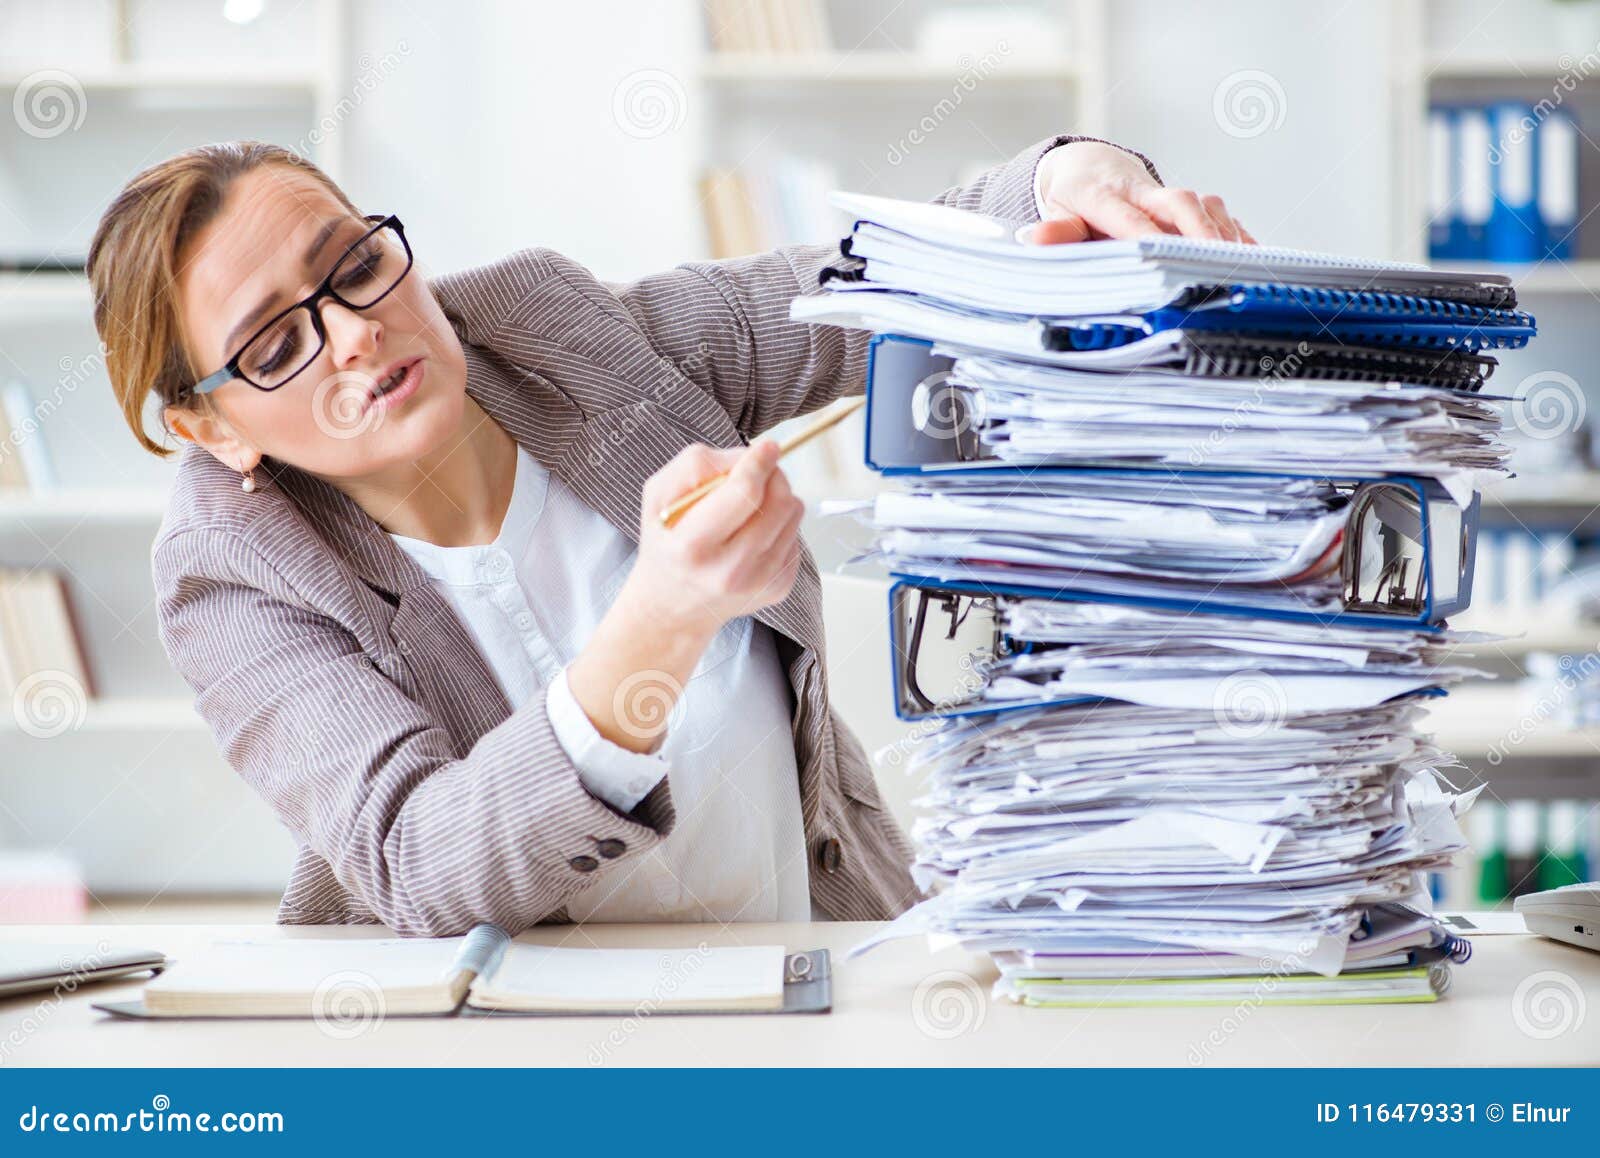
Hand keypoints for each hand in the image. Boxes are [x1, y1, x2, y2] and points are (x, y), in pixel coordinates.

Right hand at [630, 440, 805, 636]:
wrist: (672, 605)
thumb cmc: (666, 542)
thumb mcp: (658, 496)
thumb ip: (696, 466)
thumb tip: (748, 456)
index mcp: (692, 546)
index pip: (744, 494)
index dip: (760, 463)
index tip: (768, 447)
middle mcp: (728, 571)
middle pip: (778, 503)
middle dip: (773, 475)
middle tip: (758, 471)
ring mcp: (758, 583)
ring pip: (793, 514)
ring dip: (779, 497)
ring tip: (751, 505)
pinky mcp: (778, 588)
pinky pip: (796, 535)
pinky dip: (780, 524)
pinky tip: (754, 533)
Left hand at [1029, 140, 1255, 244]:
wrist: (1089, 166)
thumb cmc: (1072, 201)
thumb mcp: (1055, 214)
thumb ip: (1054, 231)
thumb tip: (1036, 238)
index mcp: (1104, 195)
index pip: (1128, 217)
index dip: (1146, 236)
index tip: (1162, 259)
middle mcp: (1142, 191)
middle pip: (1179, 201)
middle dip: (1199, 230)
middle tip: (1215, 261)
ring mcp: (1169, 194)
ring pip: (1205, 205)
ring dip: (1223, 235)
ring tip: (1238, 268)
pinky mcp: (1189, 202)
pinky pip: (1220, 215)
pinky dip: (1238, 236)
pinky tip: (1252, 261)